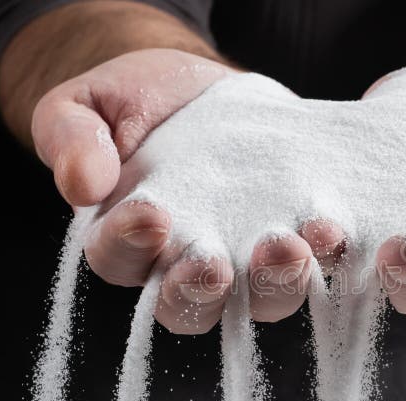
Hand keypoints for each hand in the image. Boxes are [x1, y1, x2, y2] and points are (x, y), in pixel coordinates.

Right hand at [33, 49, 344, 331]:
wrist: (199, 92)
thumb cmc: (134, 101)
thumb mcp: (88, 103)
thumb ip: (72, 139)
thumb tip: (81, 185)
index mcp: (125, 240)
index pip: (119, 260)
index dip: (131, 245)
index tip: (151, 215)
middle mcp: (185, 265)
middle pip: (191, 304)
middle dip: (205, 289)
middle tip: (220, 263)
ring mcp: (246, 260)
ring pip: (259, 297)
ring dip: (277, 280)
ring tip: (293, 245)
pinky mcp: (294, 240)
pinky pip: (313, 261)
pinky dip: (326, 252)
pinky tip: (333, 228)